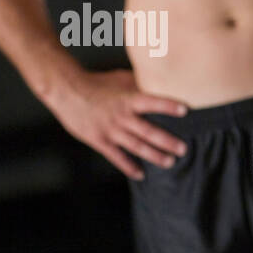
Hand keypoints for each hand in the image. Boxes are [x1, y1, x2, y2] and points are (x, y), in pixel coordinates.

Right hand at [53, 69, 188, 179]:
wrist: (68, 91)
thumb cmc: (96, 83)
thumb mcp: (119, 78)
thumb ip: (139, 83)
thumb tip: (160, 81)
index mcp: (127, 99)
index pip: (152, 102)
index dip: (168, 106)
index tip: (185, 111)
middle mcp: (121, 116)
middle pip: (148, 131)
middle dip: (168, 141)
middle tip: (183, 149)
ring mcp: (111, 130)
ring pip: (137, 146)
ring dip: (154, 156)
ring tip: (169, 162)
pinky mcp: (100, 141)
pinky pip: (117, 157)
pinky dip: (129, 166)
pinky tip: (141, 174)